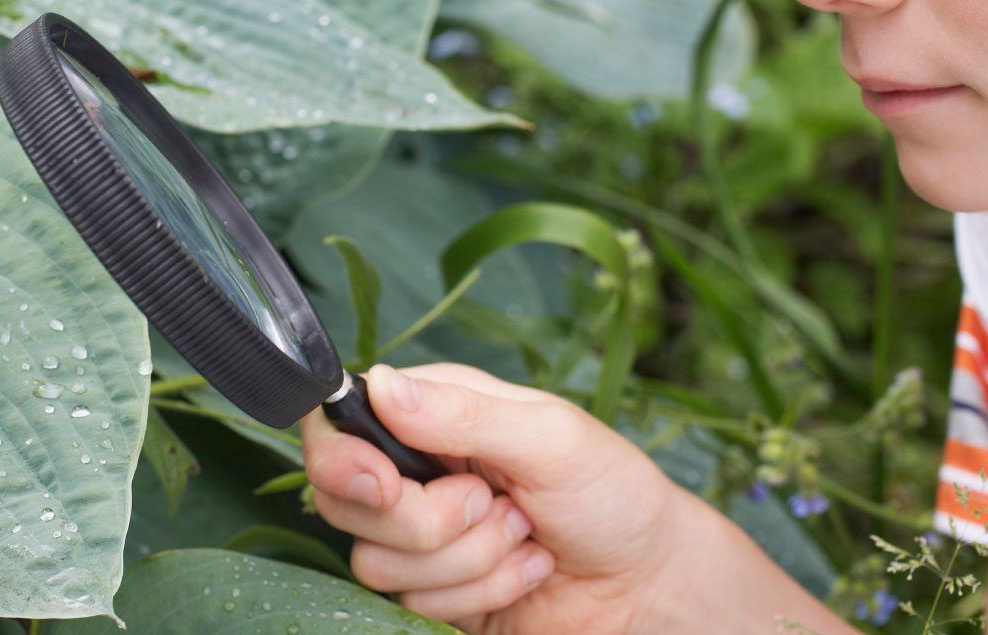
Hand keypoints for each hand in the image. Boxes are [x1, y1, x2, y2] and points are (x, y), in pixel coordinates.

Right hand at [299, 362, 694, 634]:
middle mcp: (416, 470)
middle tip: (491, 503)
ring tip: (523, 535)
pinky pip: (411, 602)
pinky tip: (525, 571)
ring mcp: (421, 536)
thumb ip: (462, 413)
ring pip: (377, 561)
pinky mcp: (434, 591)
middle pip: (343, 498)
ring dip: (468, 558)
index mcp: (433, 412)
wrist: (647, 582)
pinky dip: (480, 592)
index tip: (385, 483)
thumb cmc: (612, 492)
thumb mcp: (549, 436)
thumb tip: (381, 383)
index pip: (339, 422)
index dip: (343, 457)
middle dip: (425, 518)